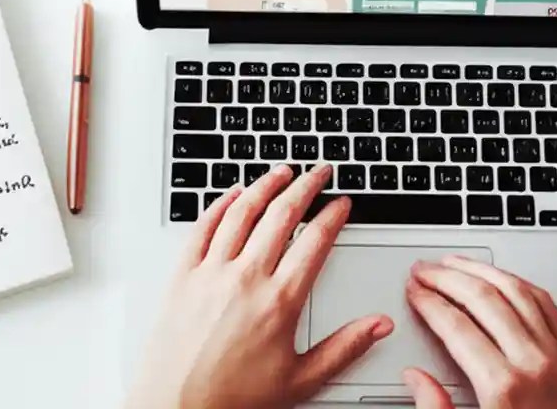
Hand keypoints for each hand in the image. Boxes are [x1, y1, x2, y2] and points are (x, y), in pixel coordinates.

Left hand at [124, 164, 393, 408]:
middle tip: (319, 171)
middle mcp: (246, 278)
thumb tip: (379, 326)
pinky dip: (220, 204)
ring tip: (281, 172)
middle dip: (305, 185)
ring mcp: (211, 272)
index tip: (341, 203)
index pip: (315, 242)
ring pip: (242, 211)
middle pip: (281, 215)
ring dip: (265, 186)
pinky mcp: (183, 275)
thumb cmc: (234, 399)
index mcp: (280, 301)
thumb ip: (344, 348)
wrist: (177, 408)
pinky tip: (232, 195)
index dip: (332, 216)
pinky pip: (202, 227)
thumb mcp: (301, 379)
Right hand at [402, 256, 556, 408]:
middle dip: (447, 277)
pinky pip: (544, 302)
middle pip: (482, 299)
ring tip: (454, 263)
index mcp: (502, 388)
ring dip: (480, 270)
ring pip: (515, 291)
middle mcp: (531, 362)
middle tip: (424, 270)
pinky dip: (517, 282)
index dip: (428, 303)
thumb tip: (416, 380)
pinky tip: (501, 277)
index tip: (413, 292)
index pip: (455, 326)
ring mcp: (556, 354)